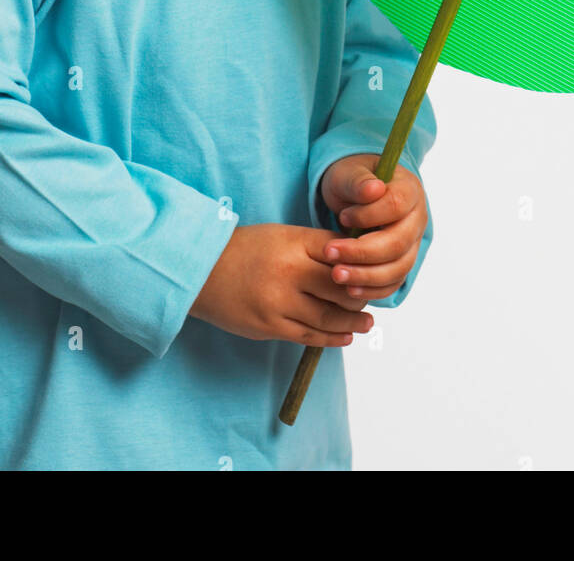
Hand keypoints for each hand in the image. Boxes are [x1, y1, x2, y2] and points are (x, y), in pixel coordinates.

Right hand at [188, 224, 374, 348]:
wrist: (200, 271)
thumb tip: (352, 263)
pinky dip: (330, 338)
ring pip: (327, 317)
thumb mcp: (281, 235)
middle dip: (360, 296)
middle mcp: (288, 271)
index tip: (371, 270)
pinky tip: (345, 337)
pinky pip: (308, 335)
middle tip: (372, 299)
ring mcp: (278, 302)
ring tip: (367, 323)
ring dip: (351, 322)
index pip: (340, 253)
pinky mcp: (269, 326)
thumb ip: (314, 247)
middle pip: (339, 288)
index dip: (360, 264)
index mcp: (293, 242)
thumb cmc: (246, 250)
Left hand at [319, 154, 427, 300]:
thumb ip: (358, 181)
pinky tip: (349, 289)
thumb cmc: (353, 181)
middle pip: (398, 243)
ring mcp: (412, 244)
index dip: (368, 215)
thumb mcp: (349, 173)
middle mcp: (417, 219)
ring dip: (366, 276)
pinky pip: (393, 283)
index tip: (341, 217)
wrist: (355, 195)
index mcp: (409, 190)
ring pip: (397, 268)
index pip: (396, 206)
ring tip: (336, 275)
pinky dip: (372, 290)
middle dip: (362, 252)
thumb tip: (374, 189)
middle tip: (330, 253)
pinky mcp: (402, 264)